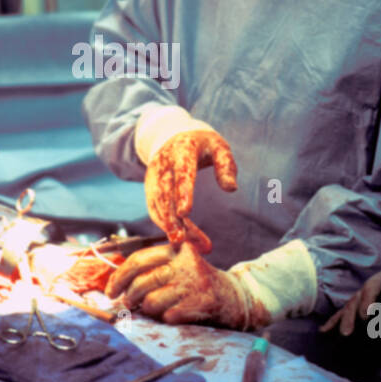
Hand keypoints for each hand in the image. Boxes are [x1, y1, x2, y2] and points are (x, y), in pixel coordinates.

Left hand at [105, 242, 266, 327]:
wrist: (236, 298)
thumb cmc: (198, 282)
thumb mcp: (179, 264)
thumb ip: (153, 266)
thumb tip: (117, 282)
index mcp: (177, 249)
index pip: (138, 260)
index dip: (119, 277)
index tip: (111, 290)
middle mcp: (184, 264)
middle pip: (141, 281)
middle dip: (129, 296)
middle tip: (127, 303)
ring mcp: (192, 284)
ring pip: (151, 301)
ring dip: (148, 309)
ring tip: (157, 308)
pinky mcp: (198, 304)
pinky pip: (166, 316)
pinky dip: (166, 319)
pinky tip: (176, 314)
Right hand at [145, 129, 237, 251]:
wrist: (173, 136)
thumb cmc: (202, 145)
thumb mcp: (219, 147)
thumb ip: (226, 166)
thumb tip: (231, 189)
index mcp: (182, 149)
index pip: (182, 172)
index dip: (182, 192)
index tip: (185, 213)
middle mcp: (163, 162)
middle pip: (165, 193)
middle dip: (171, 218)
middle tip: (182, 240)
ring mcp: (153, 175)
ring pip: (158, 204)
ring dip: (169, 226)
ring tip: (186, 244)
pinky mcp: (149, 187)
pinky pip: (154, 208)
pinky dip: (164, 224)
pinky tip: (178, 237)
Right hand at [322, 268, 380, 336]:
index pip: (376, 283)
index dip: (368, 298)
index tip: (367, 317)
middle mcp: (378, 289)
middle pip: (359, 297)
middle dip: (351, 316)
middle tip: (347, 334)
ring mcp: (372, 302)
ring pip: (352, 309)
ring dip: (341, 322)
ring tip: (328, 335)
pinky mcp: (371, 316)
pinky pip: (353, 320)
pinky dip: (340, 326)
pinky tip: (325, 333)